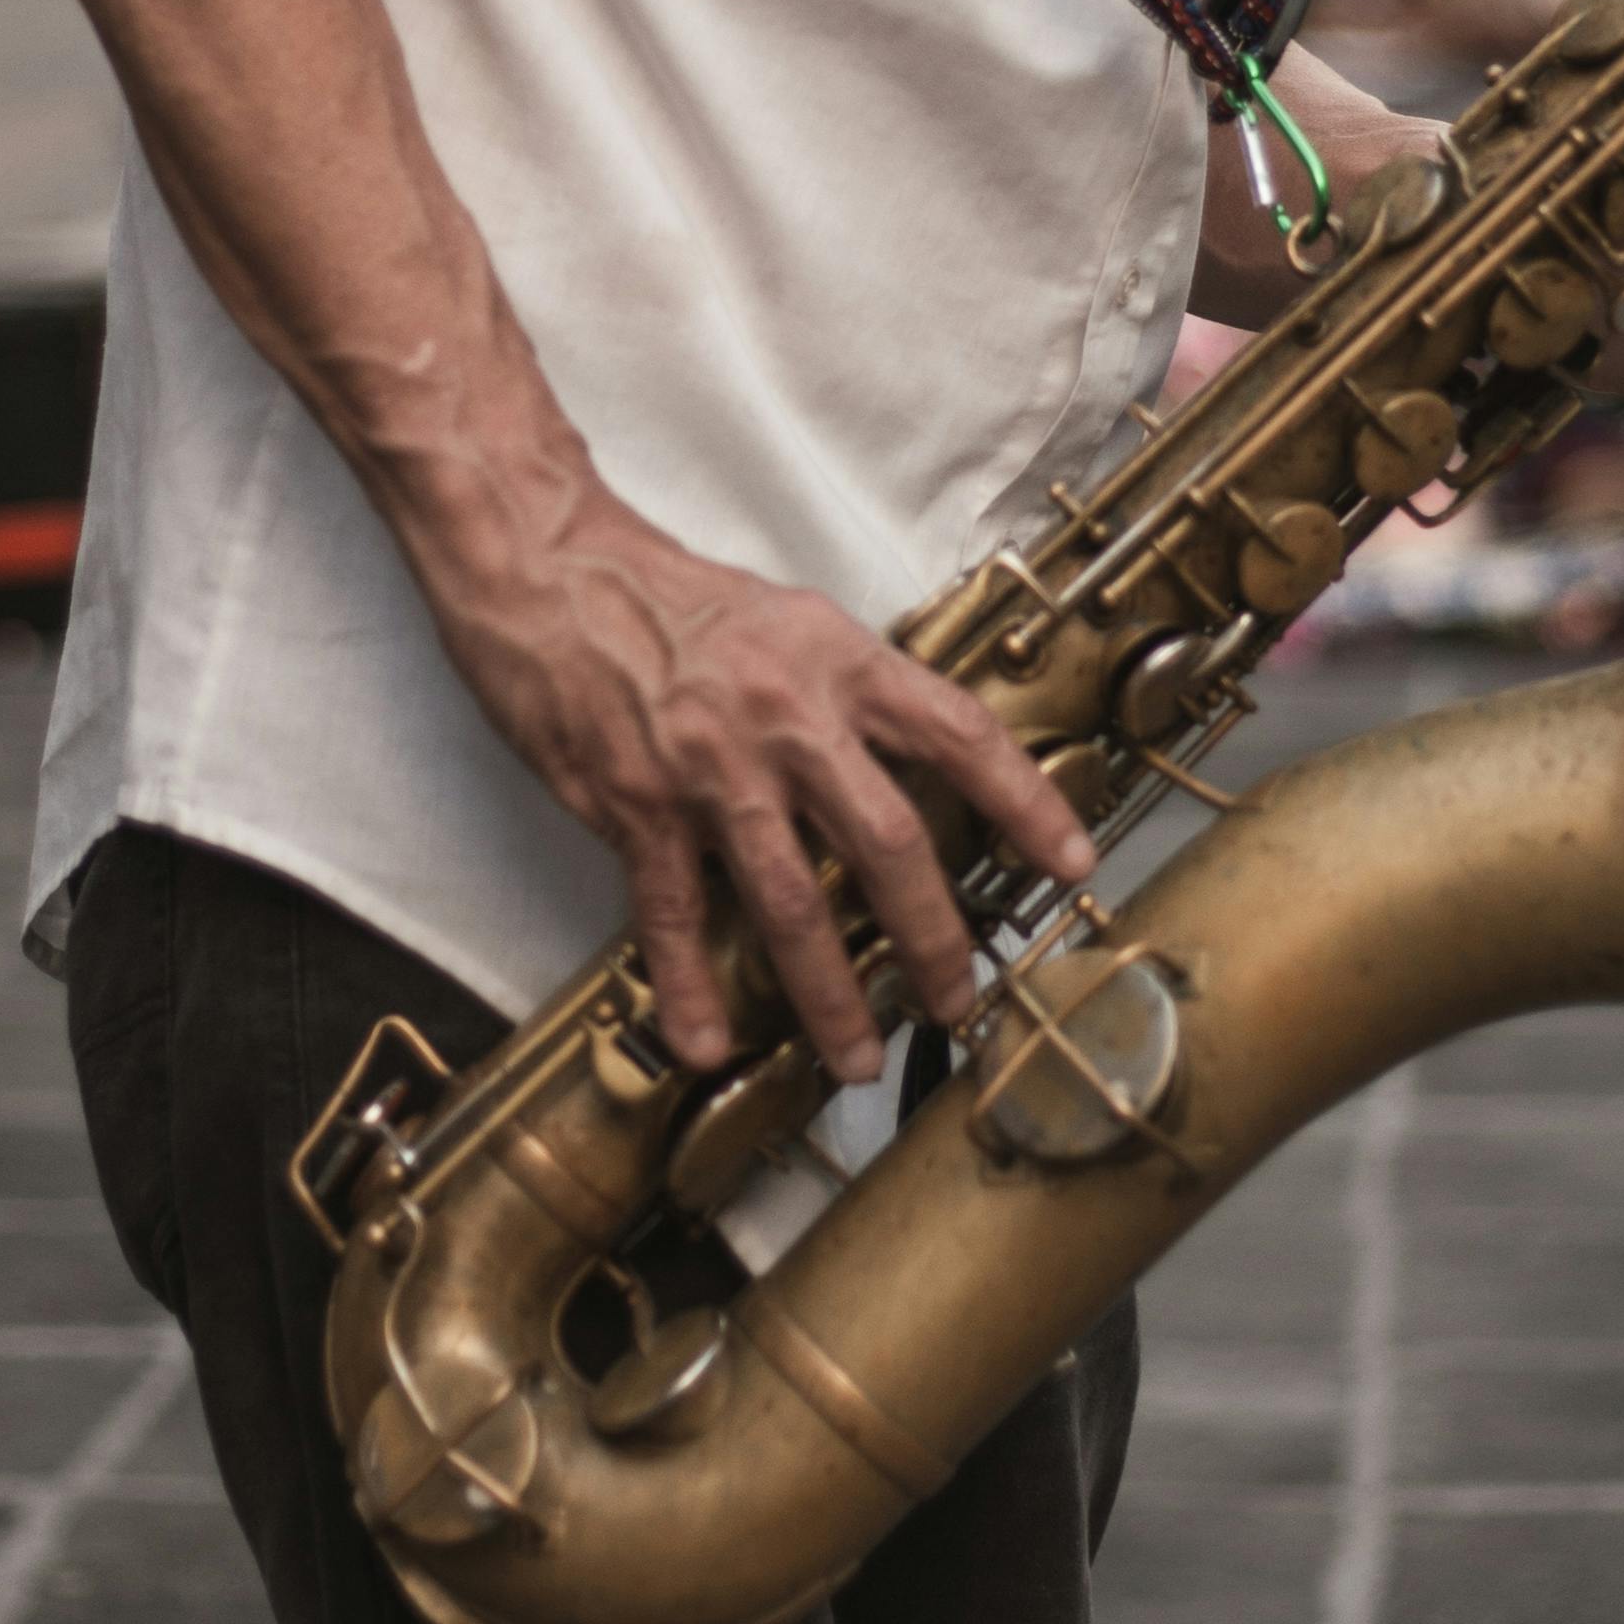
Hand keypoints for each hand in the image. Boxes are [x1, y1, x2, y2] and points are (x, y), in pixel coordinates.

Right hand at [428, 479, 1097, 1084]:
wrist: (550, 568)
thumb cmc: (668, 594)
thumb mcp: (787, 620)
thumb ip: (845, 691)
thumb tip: (906, 759)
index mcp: (838, 661)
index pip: (957, 733)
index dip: (1025, 801)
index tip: (1073, 863)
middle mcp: (788, 717)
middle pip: (887, 841)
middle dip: (933, 935)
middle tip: (958, 1000)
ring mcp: (711, 768)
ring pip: (790, 900)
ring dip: (829, 992)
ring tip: (857, 1055)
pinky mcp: (637, 804)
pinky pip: (674, 914)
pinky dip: (691, 986)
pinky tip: (708, 1041)